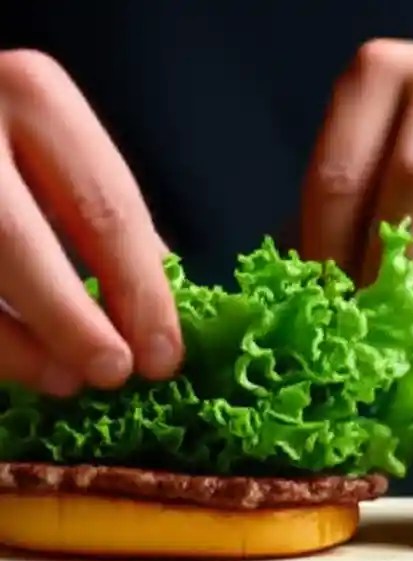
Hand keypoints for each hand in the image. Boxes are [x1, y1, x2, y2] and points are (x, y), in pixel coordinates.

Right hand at [0, 50, 179, 395]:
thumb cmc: (8, 126)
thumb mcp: (58, 141)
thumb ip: (101, 213)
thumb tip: (159, 305)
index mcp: (31, 94)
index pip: (103, 207)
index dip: (139, 292)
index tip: (163, 357)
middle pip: (12, 237)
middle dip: (68, 319)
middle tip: (112, 375)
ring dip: (14, 342)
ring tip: (62, 381)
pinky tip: (12, 361)